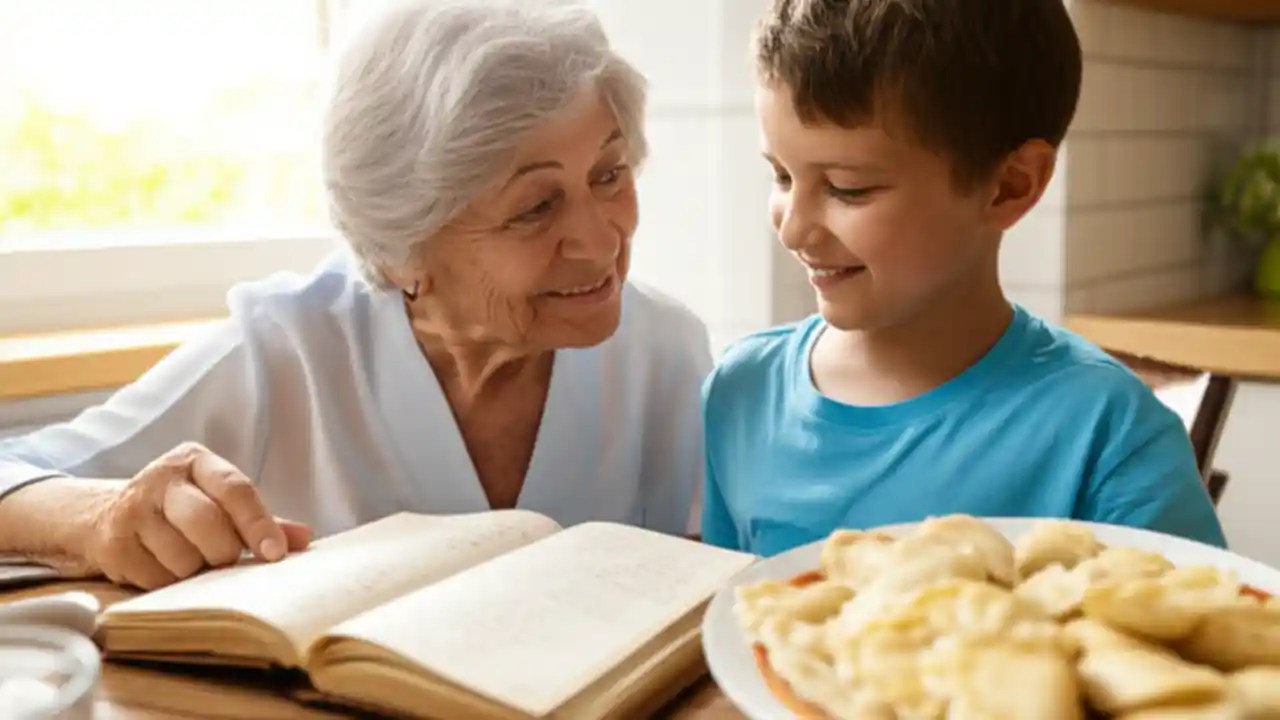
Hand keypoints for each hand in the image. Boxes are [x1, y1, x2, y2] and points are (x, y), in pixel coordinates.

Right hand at [83, 442, 311, 588]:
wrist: (106, 515)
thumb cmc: (182, 509)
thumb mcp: (221, 502)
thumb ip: (262, 519)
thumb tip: (304, 538)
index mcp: (196, 461)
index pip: (235, 489)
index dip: (258, 523)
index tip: (275, 553)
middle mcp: (161, 478)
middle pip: (206, 522)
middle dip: (223, 551)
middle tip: (223, 558)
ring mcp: (132, 509)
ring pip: (182, 557)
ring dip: (195, 569)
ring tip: (188, 556)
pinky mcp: (113, 543)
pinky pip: (157, 579)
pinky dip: (169, 582)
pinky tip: (162, 566)